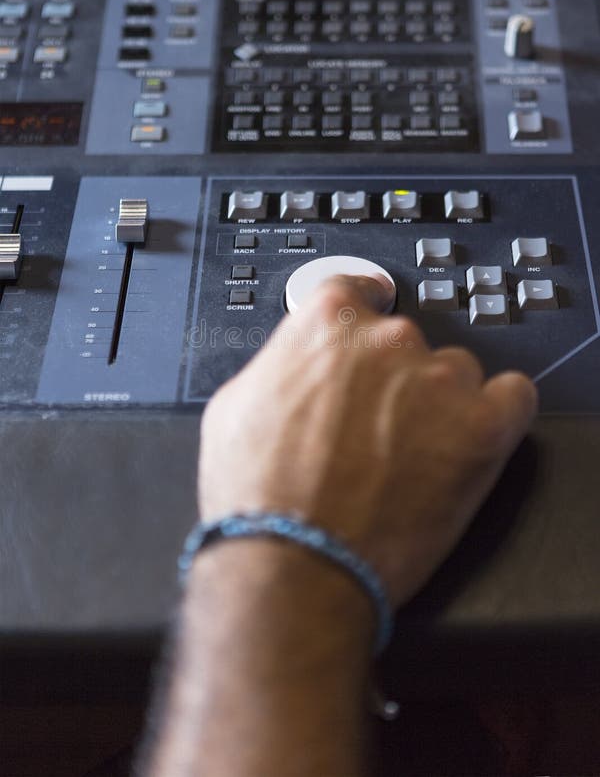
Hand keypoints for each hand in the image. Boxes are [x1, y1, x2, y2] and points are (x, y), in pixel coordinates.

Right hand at [199, 275, 537, 607]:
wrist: (292, 562)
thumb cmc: (257, 494)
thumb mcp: (235, 406)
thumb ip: (280, 366)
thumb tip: (294, 367)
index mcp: (326, 324)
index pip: (358, 289)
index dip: (362, 313)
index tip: (367, 331)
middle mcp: (388, 339)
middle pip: (408, 341)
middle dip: (394, 377)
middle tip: (374, 426)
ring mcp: (439, 380)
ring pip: (457, 373)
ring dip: (441, 403)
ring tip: (413, 454)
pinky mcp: (481, 428)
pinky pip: (514, 396)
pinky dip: (497, 413)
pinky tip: (472, 439)